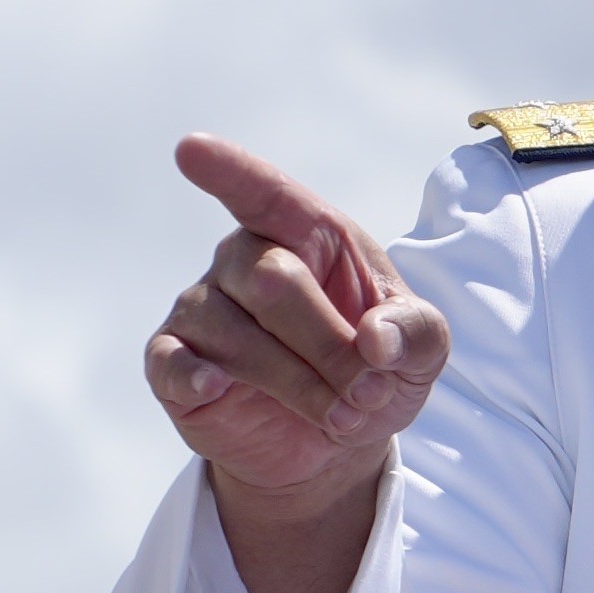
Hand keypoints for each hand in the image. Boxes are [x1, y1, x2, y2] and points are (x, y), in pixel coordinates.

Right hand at [145, 137, 445, 507]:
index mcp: (306, 235)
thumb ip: (416, 333)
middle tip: (369, 393)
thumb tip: (377, 339)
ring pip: (236, 333)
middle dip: (330, 346)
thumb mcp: (420, 353)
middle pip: (273, 281)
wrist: (332, 444)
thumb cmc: (372, 373)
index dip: (230, 170)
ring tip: (344, 416)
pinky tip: (215, 387)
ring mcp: (204, 309)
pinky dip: (194, 375)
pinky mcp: (174, 363)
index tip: (192, 148)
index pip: (264, 193)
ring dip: (299, 384)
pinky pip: (173, 362)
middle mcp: (244, 260)